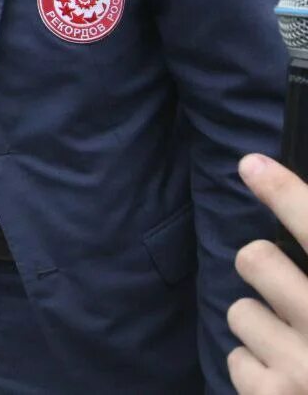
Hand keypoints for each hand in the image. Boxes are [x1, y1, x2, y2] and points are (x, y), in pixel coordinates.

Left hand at [229, 154, 307, 392]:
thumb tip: (303, 228)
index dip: (285, 192)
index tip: (252, 165)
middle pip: (255, 261)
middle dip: (265, 267)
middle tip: (287, 286)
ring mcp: (301, 373)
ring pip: (239, 313)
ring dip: (263, 324)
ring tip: (300, 346)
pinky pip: (237, 361)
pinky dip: (259, 368)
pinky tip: (291, 382)